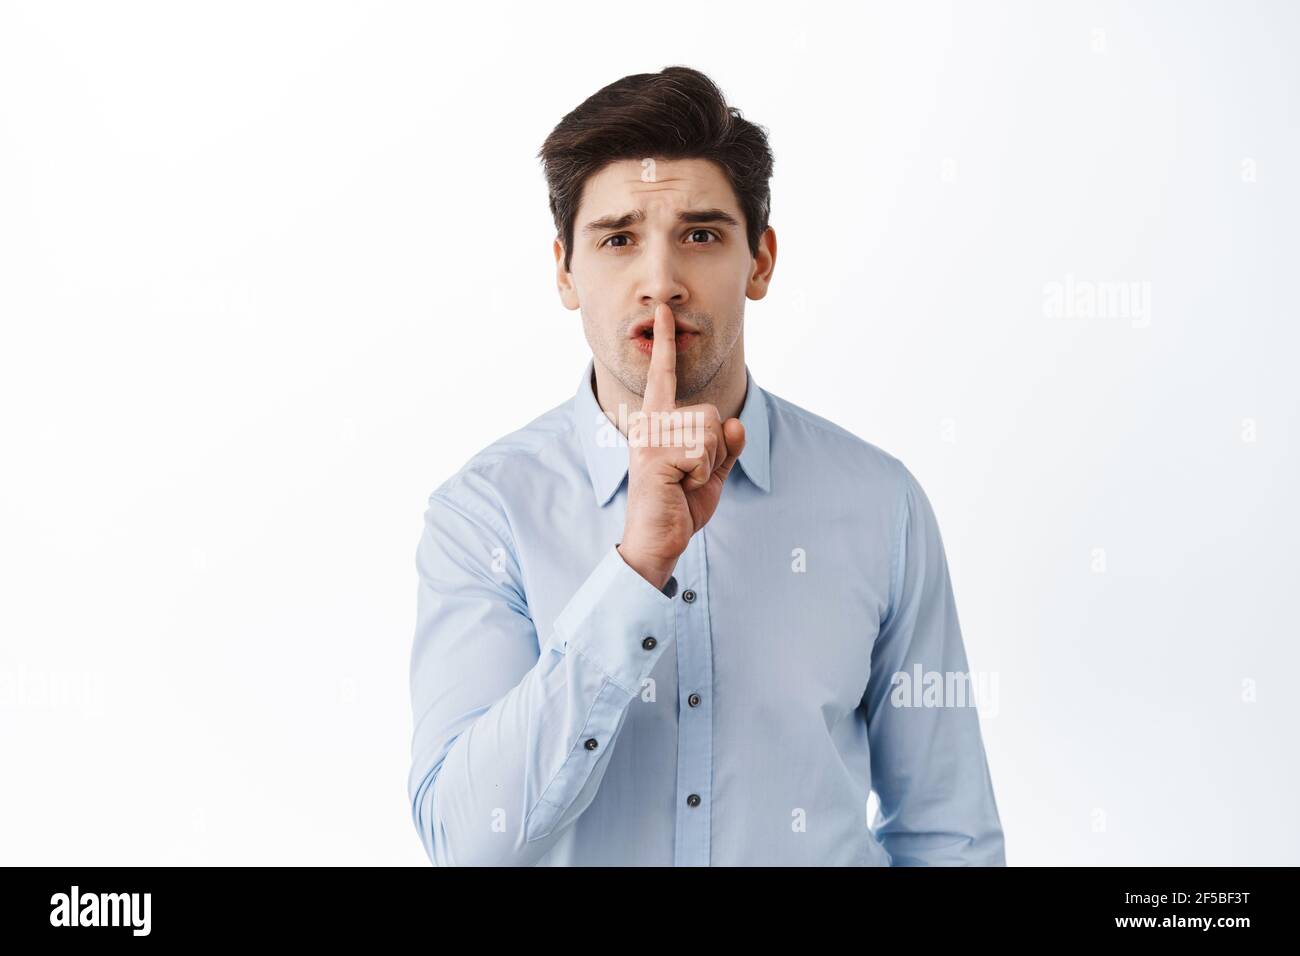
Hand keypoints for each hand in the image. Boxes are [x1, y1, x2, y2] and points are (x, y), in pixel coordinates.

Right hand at [617, 302, 745, 588]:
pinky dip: (703, 476)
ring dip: (710, 464)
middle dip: (716, 450)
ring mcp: (651, 439)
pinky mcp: (656, 456)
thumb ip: (726, 449)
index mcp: (658, 424)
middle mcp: (650, 425)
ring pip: (711, 431)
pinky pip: (704, 452)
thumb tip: (737, 424)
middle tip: (690, 477)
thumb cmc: (678, 507)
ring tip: (684, 482)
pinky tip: (681, 488)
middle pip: (711, 415)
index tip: (663, 313)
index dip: (664, 345)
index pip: (663, 378)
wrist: (657, 541)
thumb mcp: (711, 474)